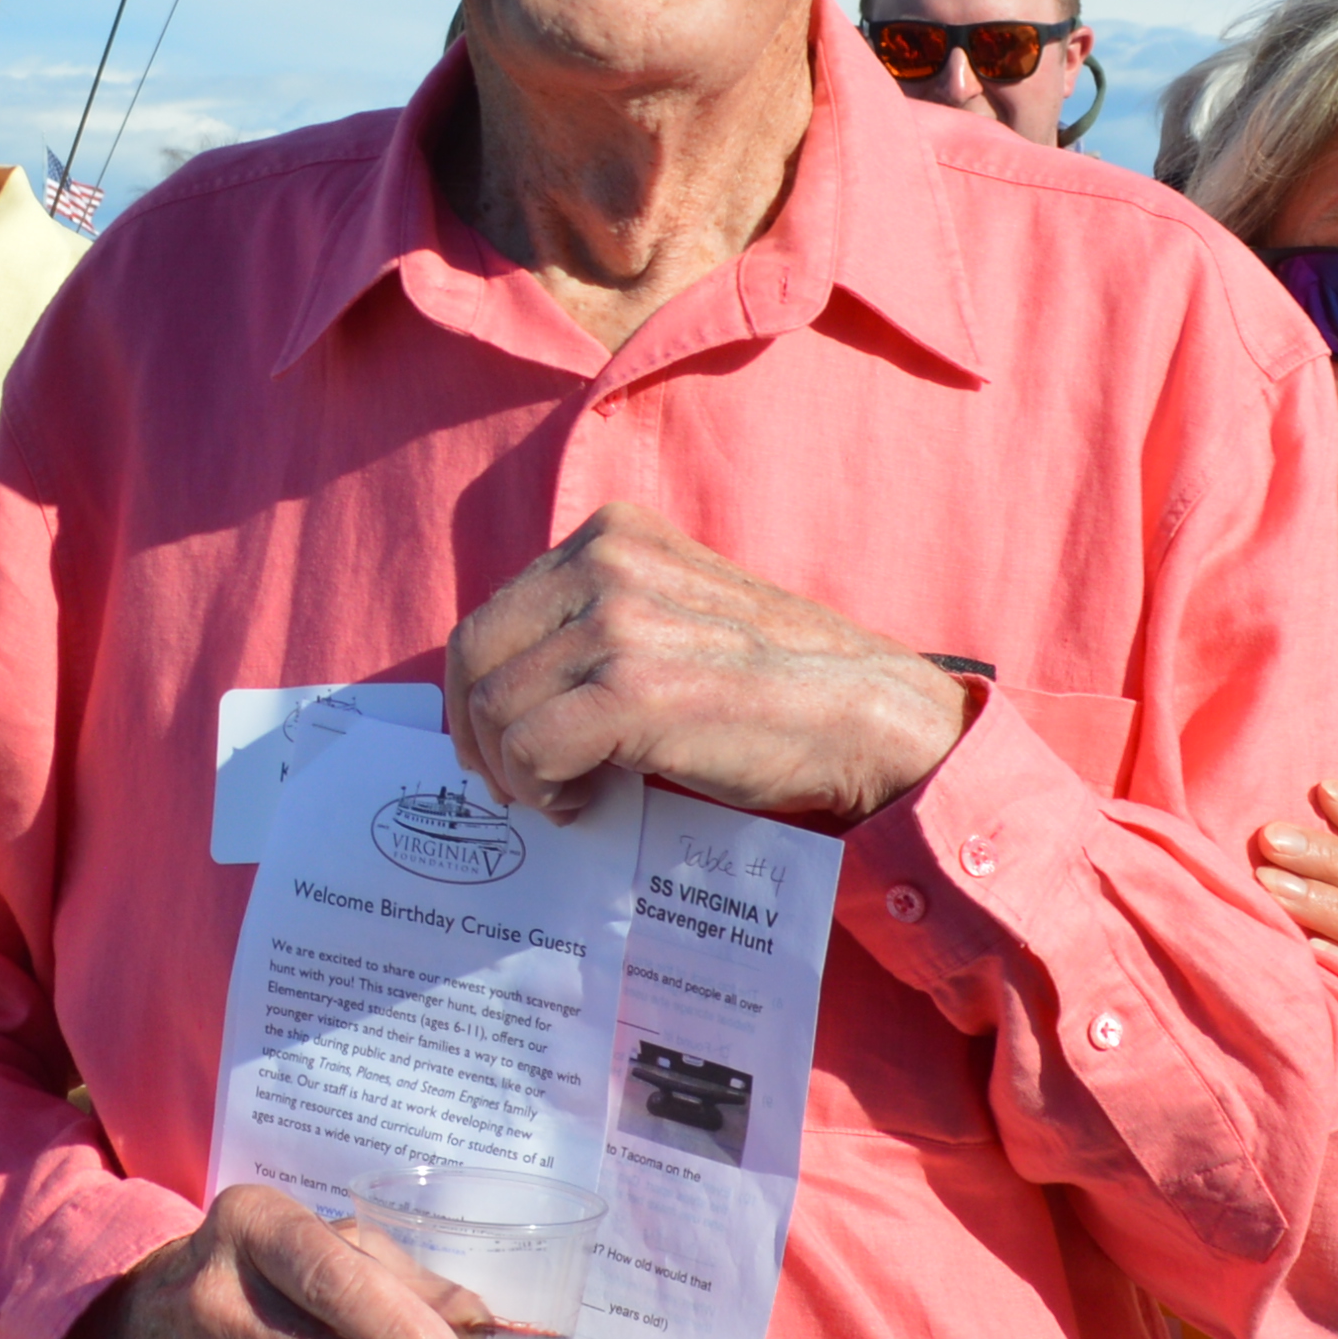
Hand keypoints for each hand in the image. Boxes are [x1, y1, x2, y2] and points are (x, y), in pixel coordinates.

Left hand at [443, 506, 972, 829]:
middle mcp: (607, 561)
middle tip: (513, 783)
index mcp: (613, 534)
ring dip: (513, 771)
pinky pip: (527, 748)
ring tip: (563, 795)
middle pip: (475, 653)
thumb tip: (502, 690)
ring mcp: (617, 622)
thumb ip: (595, 624)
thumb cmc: (770, 682)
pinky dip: (540, 790)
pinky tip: (581, 804)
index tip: (502, 743)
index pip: (495, 614)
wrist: (862, 717)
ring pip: (494, 707)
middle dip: (477, 731)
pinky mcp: (629, 689)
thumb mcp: (672, 614)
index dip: (481, 690)